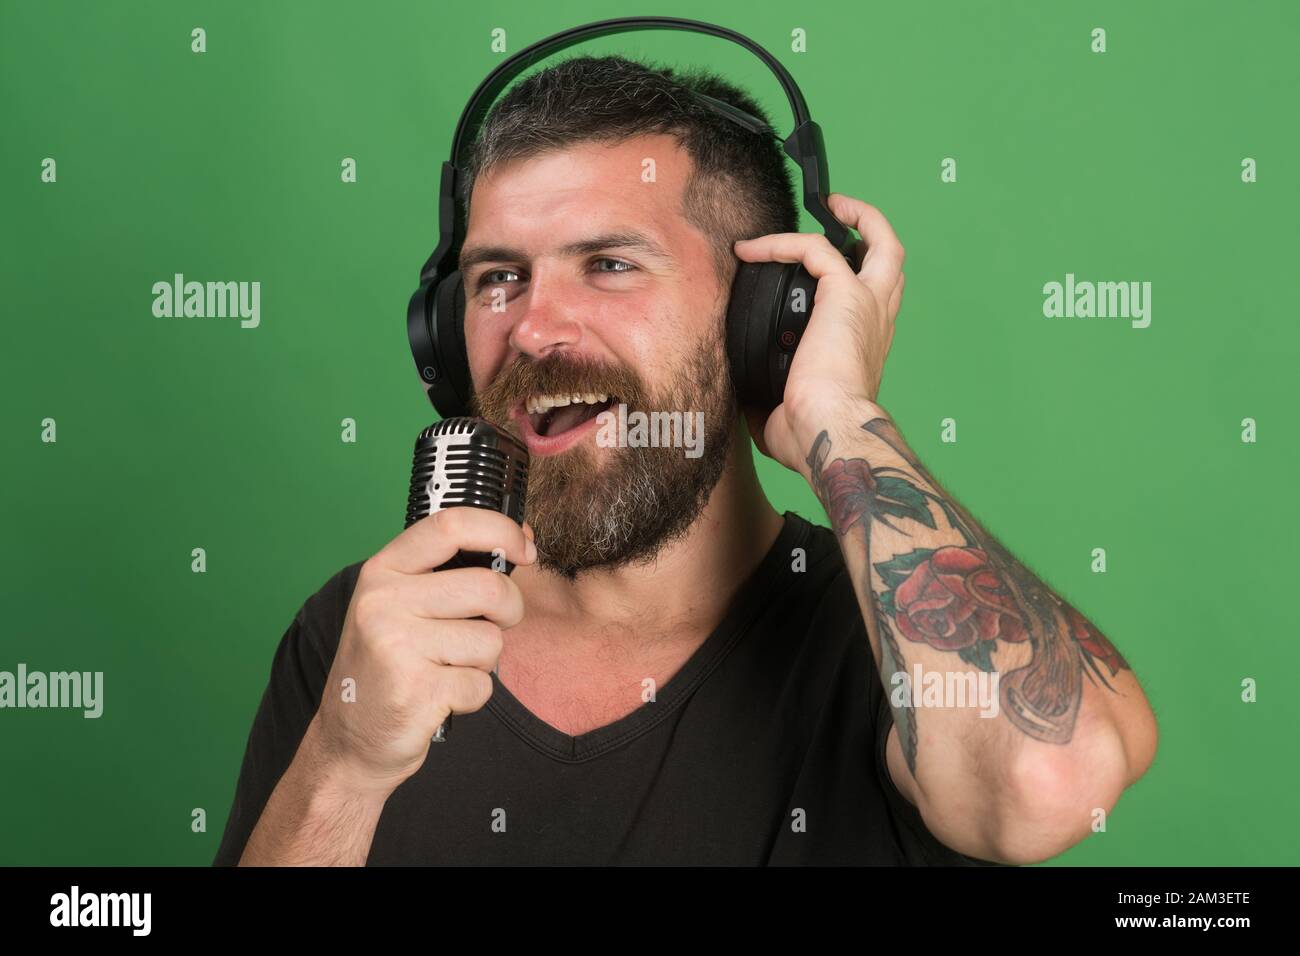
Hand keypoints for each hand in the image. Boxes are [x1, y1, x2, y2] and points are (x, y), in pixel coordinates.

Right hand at [310, 508, 534, 795]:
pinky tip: (439, 698)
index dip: (500, 530)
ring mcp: (395, 646)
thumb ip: (450, 571)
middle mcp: (383, 602)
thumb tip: (522, 536)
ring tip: (446, 669)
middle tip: (494, 626)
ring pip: (490, 640)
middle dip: (509, 610)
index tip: (525, 548)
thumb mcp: (401, 605)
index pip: (450, 525)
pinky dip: (472, 696)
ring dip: (483, 661)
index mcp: (382, 572)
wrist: (348, 742)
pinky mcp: (414, 691)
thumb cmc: (387, 666)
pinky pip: (482, 685)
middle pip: (488, 587)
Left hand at [733, 193, 904, 469]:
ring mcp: (868, 307)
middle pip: (893, 263)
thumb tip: (742, 400)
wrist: (826, 431)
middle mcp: (876, 323)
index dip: (849, 282)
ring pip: (881, 243)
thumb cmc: (811, 435)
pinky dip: (785, 241)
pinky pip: (817, 247)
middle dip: (872, 233)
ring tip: (827, 204)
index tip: (815, 279)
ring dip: (857, 217)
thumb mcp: (781, 413)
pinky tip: (754, 247)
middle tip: (841, 218)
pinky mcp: (847, 295)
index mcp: (865, 349)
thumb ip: (767, 400)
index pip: (871, 303)